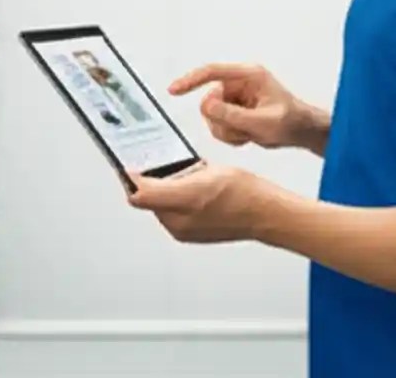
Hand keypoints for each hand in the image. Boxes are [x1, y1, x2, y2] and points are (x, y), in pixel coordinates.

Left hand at [127, 163, 273, 243]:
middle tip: (168, 164)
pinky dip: (180, 198)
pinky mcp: (194, 233)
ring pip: (164, 202)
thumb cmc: (243, 194)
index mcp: (176, 210)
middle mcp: (177, 224)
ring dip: (169, 188)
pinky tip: (199, 187)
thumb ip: (167, 181)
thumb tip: (137, 181)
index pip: (138, 194)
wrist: (265, 213)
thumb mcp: (203, 175)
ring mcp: (186, 230)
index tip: (130, 163)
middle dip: (155, 179)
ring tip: (191, 175)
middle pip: (149, 198)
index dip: (132, 176)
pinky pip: (177, 211)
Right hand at [169, 63, 326, 151]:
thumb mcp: (262, 122)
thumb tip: (205, 107)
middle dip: (223, 122)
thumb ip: (232, 115)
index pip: (212, 72)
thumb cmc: (290, 121)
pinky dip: (230, 136)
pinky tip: (248, 137)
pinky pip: (217, 126)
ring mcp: (234, 98)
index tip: (174, 90)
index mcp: (248, 75)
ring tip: (250, 134)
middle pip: (209, 102)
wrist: (300, 132)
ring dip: (228, 131)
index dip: (191, 80)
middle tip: (243, 131)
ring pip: (211, 118)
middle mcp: (238, 84)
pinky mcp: (232, 111)